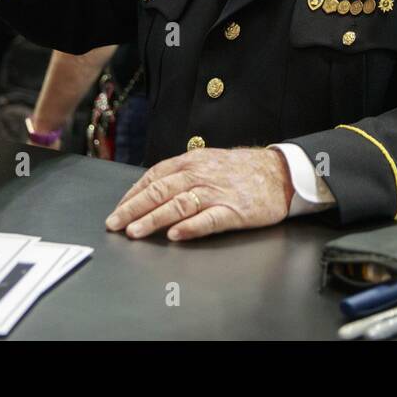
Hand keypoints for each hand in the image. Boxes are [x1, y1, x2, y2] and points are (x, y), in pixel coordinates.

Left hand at [106, 147, 293, 241]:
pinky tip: (176, 235)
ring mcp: (217, 193)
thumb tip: (151, 191)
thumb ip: (182, 174)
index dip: (132, 195)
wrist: (280, 172)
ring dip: (154, 219)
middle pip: (160, 191)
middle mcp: (201, 175)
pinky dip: (191, 227)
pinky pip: (209, 219)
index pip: (154, 177)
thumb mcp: (208, 162)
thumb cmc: (242, 170)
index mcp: (192, 162)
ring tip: (136, 232)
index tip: (117, 211)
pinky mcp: (234, 211)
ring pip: (179, 204)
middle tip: (115, 225)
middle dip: (133, 208)